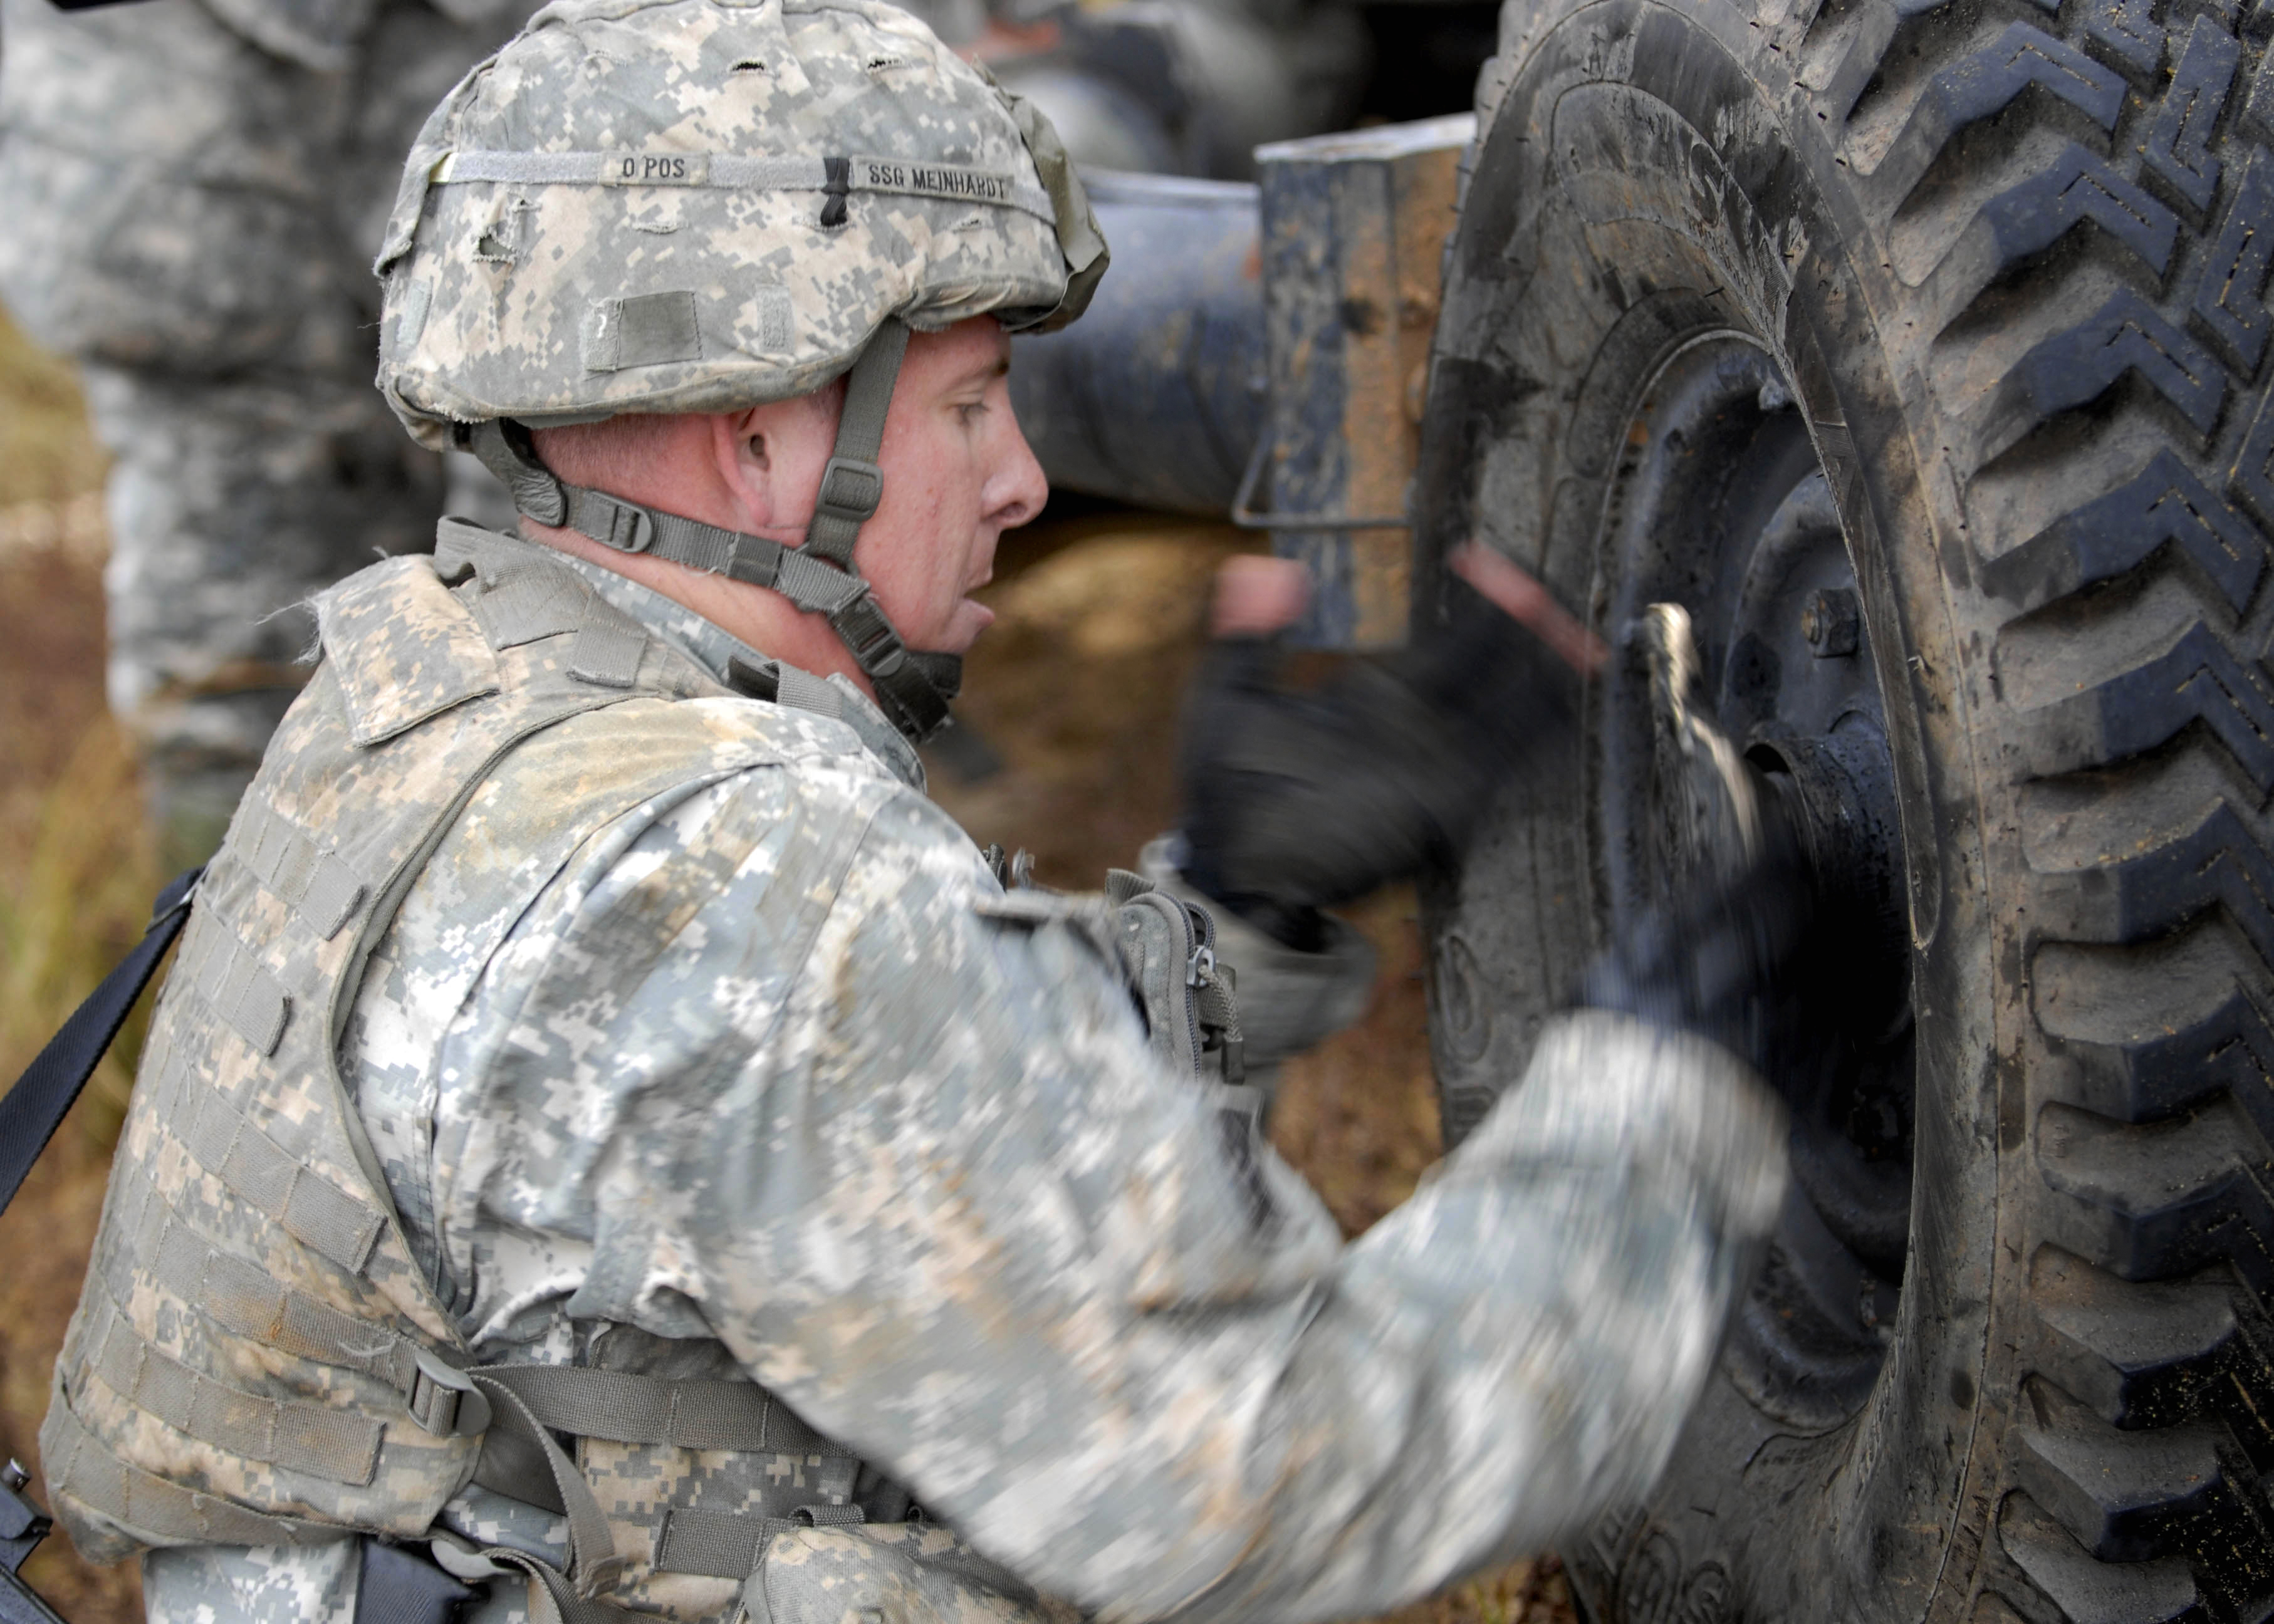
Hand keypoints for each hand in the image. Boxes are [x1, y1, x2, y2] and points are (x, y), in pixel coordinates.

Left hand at [1177, 547, 1593, 947]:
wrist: (1231, 876)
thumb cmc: (1225, 792)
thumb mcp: (1225, 701)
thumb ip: (1242, 635)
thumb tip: (1258, 567)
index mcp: (1375, 695)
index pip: (1451, 639)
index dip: (1483, 596)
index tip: (1488, 557)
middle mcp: (1417, 728)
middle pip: (1498, 666)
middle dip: (1535, 626)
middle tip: (1557, 588)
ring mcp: (1434, 769)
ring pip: (1515, 714)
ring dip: (1549, 679)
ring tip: (1583, 639)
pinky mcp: (1438, 812)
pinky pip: (1503, 773)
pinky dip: (1538, 741)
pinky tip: (1565, 706)